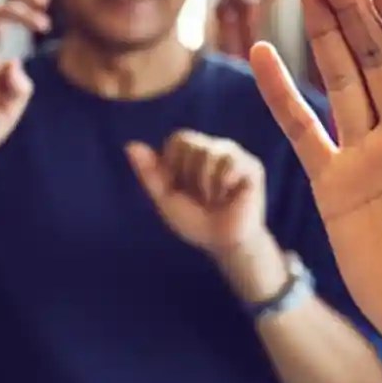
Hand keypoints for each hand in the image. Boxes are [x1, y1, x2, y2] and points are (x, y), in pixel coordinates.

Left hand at [126, 131, 266, 258]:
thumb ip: (149, 172)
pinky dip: (223, 186)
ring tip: (214, 198)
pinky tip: (230, 197)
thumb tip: (129, 145)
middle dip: (189, 176)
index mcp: (193, 152)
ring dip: (206, 184)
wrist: (223, 243)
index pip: (177, 139)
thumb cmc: (195, 221)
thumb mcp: (165, 198)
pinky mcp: (251, 167)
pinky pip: (229, 164)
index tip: (181, 188)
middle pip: (192, 143)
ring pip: (209, 153)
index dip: (174, 165)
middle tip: (201, 197)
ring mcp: (234, 155)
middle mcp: (215, 148)